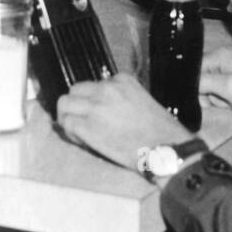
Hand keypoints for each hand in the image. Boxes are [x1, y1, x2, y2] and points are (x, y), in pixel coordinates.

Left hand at [57, 74, 194, 170]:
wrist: (167, 151)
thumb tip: (105, 109)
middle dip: (77, 105)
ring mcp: (95, 106)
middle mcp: (106, 88)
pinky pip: (67, 124)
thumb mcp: (143, 101)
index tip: (99, 115)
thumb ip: (122, 99)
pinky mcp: (88, 126)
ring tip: (78, 131)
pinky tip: (82, 142)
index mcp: (122, 80)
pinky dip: (70, 133)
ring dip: (68, 116)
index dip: (93, 101)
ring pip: (64, 103)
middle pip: (76, 90)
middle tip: (83, 121)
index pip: (94, 84)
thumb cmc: (161, 133)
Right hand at [200, 45, 231, 123]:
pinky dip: (228, 97)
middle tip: (227, 99)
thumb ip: (203, 83)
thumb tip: (186, 83)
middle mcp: (226, 55)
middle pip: (202, 78)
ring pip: (213, 85)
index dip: (198, 88)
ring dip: (221, 97)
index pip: (194, 70)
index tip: (210, 97)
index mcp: (221, 54)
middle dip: (211, 94)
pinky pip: (224, 87)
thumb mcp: (228, 89)